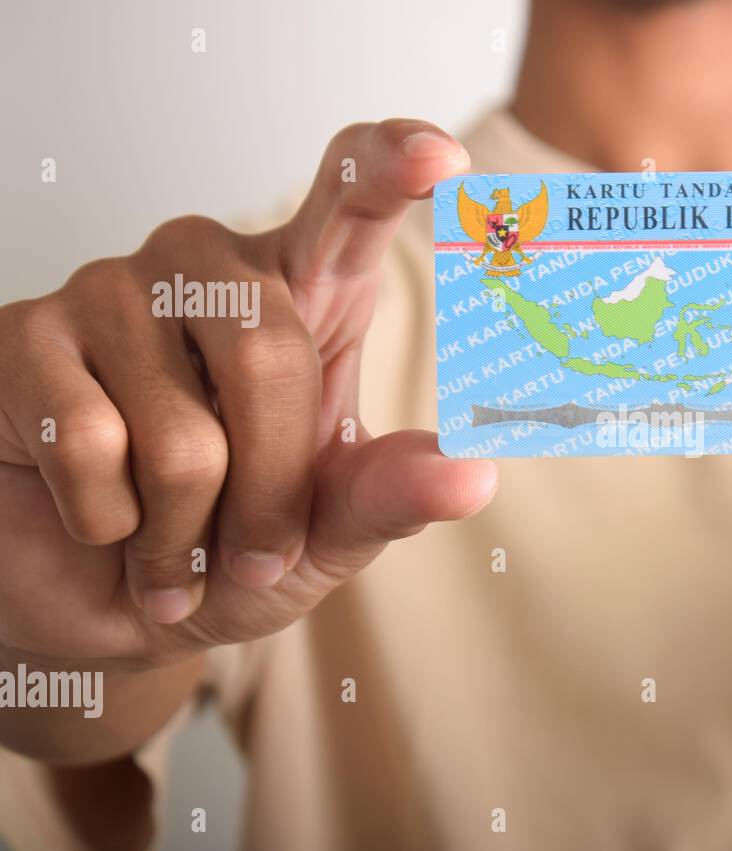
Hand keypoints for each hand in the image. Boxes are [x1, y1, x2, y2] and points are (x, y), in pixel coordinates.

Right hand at [0, 119, 495, 670]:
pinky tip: (101, 521)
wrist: (108, 600)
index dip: (389, 168)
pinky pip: (89, 445)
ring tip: (169, 541)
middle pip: (271, 360)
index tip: (441, 157)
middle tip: (250, 557)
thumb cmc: (231, 549)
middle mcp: (209, 266)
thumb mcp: (327, 532)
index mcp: (302, 293)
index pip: (347, 203)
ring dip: (184, 530)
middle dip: (271, 496)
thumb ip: (389, 494)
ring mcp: (111, 289)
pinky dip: (108, 522)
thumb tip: (473, 477)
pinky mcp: (24, 334)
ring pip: (182, 431)